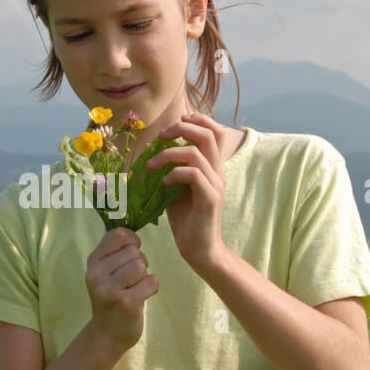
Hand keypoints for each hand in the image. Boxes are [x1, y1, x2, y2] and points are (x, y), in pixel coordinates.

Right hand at [85, 227, 156, 353]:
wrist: (107, 334)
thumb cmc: (111, 297)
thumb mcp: (104, 271)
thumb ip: (113, 249)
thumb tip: (128, 218)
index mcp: (92, 262)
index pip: (117, 234)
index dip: (132, 240)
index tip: (132, 251)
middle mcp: (96, 274)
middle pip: (134, 252)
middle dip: (140, 262)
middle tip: (132, 279)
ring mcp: (109, 290)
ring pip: (141, 265)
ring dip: (145, 276)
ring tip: (135, 287)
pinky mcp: (125, 303)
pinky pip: (151, 282)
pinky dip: (152, 287)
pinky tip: (141, 296)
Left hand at [147, 112, 229, 267]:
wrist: (200, 250)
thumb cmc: (187, 220)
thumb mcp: (175, 189)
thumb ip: (171, 170)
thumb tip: (151, 155)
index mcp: (212, 167)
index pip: (215, 131)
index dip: (198, 120)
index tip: (176, 124)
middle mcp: (218, 172)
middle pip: (209, 134)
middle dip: (182, 129)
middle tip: (161, 137)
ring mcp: (216, 185)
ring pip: (196, 153)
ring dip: (169, 154)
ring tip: (152, 165)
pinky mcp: (210, 199)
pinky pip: (194, 175)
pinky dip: (175, 174)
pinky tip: (164, 183)